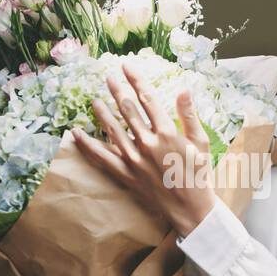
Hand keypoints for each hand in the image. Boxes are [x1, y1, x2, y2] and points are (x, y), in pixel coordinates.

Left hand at [70, 59, 215, 236]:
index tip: (126, 66)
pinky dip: (87, 145)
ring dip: (102, 113)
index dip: (136, 80)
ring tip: (94, 99)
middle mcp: (148, 143)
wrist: (190, 209)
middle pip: (128, 110)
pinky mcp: (126, 175)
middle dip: (117, 91)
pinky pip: (102, 158)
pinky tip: (76, 134)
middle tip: (107, 77)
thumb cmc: (199, 174)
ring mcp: (134, 160)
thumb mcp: (200, 142)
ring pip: (113, 130)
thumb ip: (189, 115)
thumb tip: (183, 88)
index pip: (148, 98)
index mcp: (168, 133)